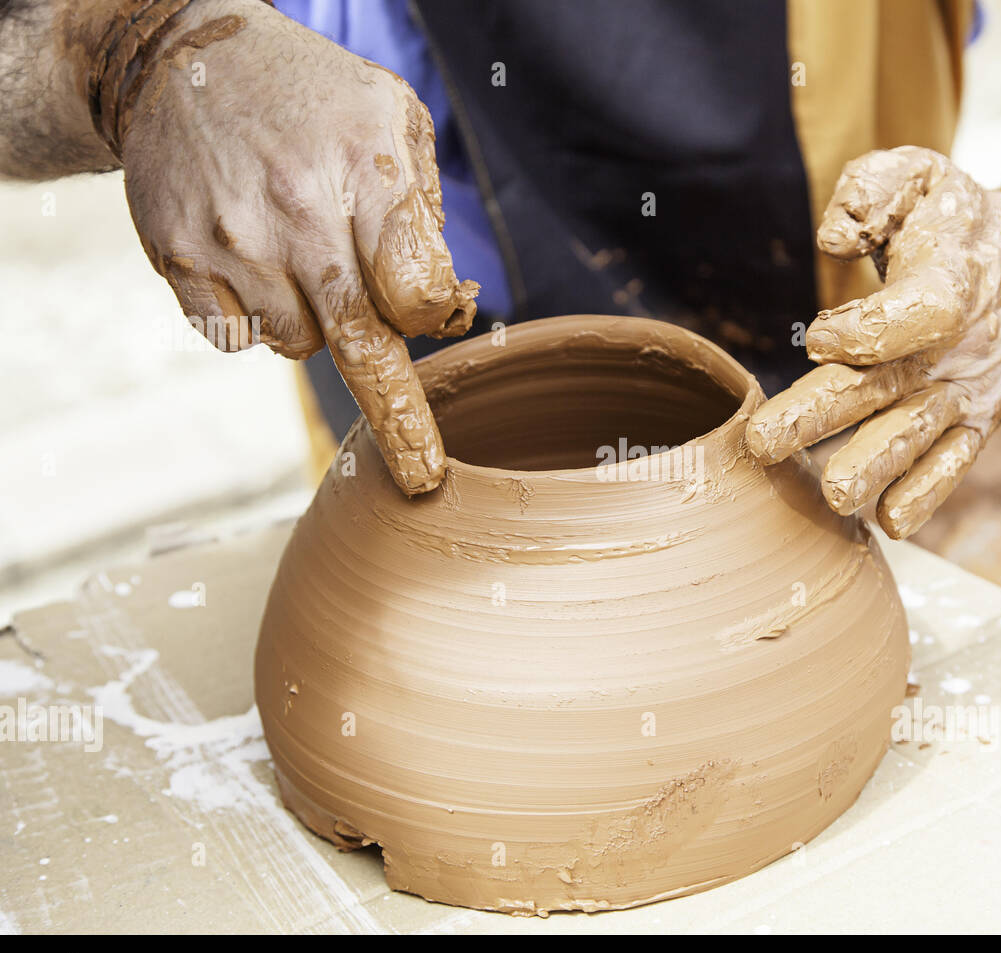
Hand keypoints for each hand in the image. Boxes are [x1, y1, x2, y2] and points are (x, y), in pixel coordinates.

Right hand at [108, 0, 476, 493]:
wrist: (183, 58)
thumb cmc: (312, 98)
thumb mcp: (392, 117)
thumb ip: (425, 214)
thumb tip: (448, 308)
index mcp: (364, 167)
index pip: (414, 290)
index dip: (427, 313)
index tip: (432, 317)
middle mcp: (296, 208)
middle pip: (359, 343)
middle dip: (398, 420)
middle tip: (423, 474)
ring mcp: (232, 238)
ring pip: (299, 345)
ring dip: (316, 326)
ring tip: (301, 257)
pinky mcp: (180, 259)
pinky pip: (237, 339)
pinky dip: (257, 321)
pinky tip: (254, 264)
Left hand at [747, 146, 1000, 537]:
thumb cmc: (960, 222)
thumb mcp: (922, 178)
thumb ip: (875, 191)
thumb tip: (833, 239)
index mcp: (956, 282)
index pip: (913, 315)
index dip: (866, 330)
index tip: (819, 338)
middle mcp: (961, 348)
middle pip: (890, 385)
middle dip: (822, 415)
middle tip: (765, 443)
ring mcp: (968, 392)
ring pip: (915, 433)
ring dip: (872, 467)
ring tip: (833, 494)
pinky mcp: (972, 423)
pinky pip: (953, 461)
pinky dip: (927, 493)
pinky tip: (891, 522)